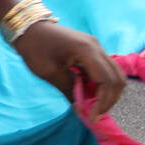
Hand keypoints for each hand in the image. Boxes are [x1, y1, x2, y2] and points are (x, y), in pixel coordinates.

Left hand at [10, 21, 125, 117]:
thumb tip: (82, 108)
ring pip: (114, 75)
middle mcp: (96, 47)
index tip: (91, 117)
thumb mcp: (49, 72)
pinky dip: (99, 84)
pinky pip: (103, 70)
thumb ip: (69, 90)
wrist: (26, 27)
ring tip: (90, 106)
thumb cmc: (34, 47)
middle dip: (108, 99)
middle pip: (117, 79)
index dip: (103, 102)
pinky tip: (86, 94)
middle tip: (93, 113)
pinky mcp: (90, 49)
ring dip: (106, 92)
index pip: (108, 81)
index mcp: (87, 51)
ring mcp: (95, 47)